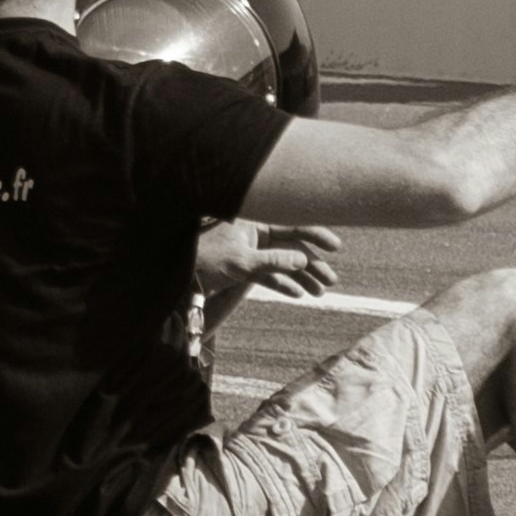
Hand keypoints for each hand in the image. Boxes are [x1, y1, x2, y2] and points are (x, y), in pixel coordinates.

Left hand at [195, 220, 342, 299]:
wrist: (180, 278)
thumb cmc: (206, 260)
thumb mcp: (241, 261)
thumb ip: (273, 261)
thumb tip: (303, 261)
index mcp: (254, 221)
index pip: (291, 224)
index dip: (316, 234)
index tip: (335, 246)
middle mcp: (255, 233)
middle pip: (291, 246)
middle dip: (312, 263)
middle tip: (331, 280)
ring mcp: (251, 250)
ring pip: (283, 262)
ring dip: (301, 276)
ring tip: (319, 292)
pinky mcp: (245, 267)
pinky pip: (270, 275)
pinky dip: (283, 283)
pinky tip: (297, 294)